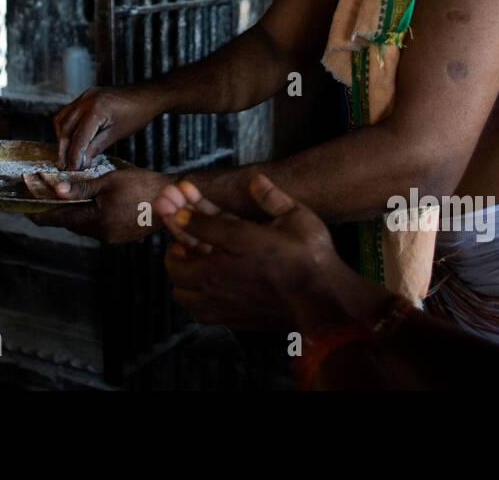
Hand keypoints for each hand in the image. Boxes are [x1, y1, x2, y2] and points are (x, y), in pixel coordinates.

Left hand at [28, 166, 169, 243]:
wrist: (171, 199)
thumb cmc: (141, 185)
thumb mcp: (108, 181)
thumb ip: (81, 188)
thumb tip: (56, 191)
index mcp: (97, 221)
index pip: (61, 219)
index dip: (42, 214)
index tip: (28, 212)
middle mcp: (103, 235)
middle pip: (72, 223)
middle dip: (61, 211)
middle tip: (49, 197)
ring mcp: (112, 239)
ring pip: (85, 225)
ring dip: (78, 213)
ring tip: (73, 197)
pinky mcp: (120, 238)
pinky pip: (99, 228)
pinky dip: (92, 217)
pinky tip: (95, 204)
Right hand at [53, 86, 163, 169]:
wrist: (145, 96)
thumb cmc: (136, 114)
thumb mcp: (117, 134)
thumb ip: (96, 147)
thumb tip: (82, 161)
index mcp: (96, 110)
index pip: (78, 137)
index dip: (73, 156)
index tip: (72, 169)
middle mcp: (86, 100)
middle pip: (66, 128)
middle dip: (63, 149)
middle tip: (65, 165)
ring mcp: (84, 96)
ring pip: (62, 119)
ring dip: (62, 137)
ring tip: (66, 154)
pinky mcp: (85, 96)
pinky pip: (68, 112)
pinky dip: (66, 126)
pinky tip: (70, 138)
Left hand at [159, 174, 349, 331]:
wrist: (324, 305)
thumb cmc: (312, 259)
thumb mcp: (296, 218)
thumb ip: (272, 198)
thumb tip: (257, 181)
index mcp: (239, 243)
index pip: (196, 222)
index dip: (184, 206)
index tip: (179, 194)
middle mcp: (223, 275)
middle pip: (177, 260)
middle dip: (174, 237)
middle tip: (176, 221)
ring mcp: (224, 301)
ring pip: (181, 290)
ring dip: (178, 270)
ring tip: (185, 253)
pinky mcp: (231, 319)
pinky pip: (196, 309)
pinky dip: (191, 294)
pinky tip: (198, 283)